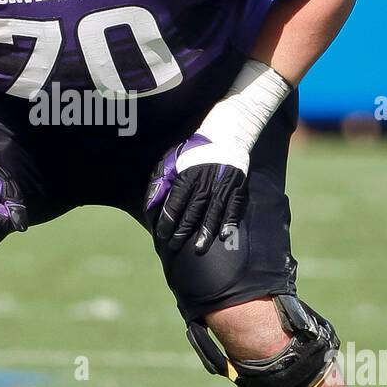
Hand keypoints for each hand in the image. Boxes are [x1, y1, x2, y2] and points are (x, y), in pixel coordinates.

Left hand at [145, 134, 247, 255]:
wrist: (225, 137)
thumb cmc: (192, 153)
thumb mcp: (170, 160)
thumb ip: (159, 182)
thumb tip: (149, 205)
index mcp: (187, 175)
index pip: (175, 202)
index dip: (167, 220)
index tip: (162, 234)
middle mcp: (205, 182)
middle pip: (193, 210)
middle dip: (183, 230)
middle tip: (175, 246)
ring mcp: (223, 185)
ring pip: (213, 212)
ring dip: (206, 231)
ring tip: (199, 249)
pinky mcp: (238, 188)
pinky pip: (234, 208)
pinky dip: (230, 222)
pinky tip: (224, 235)